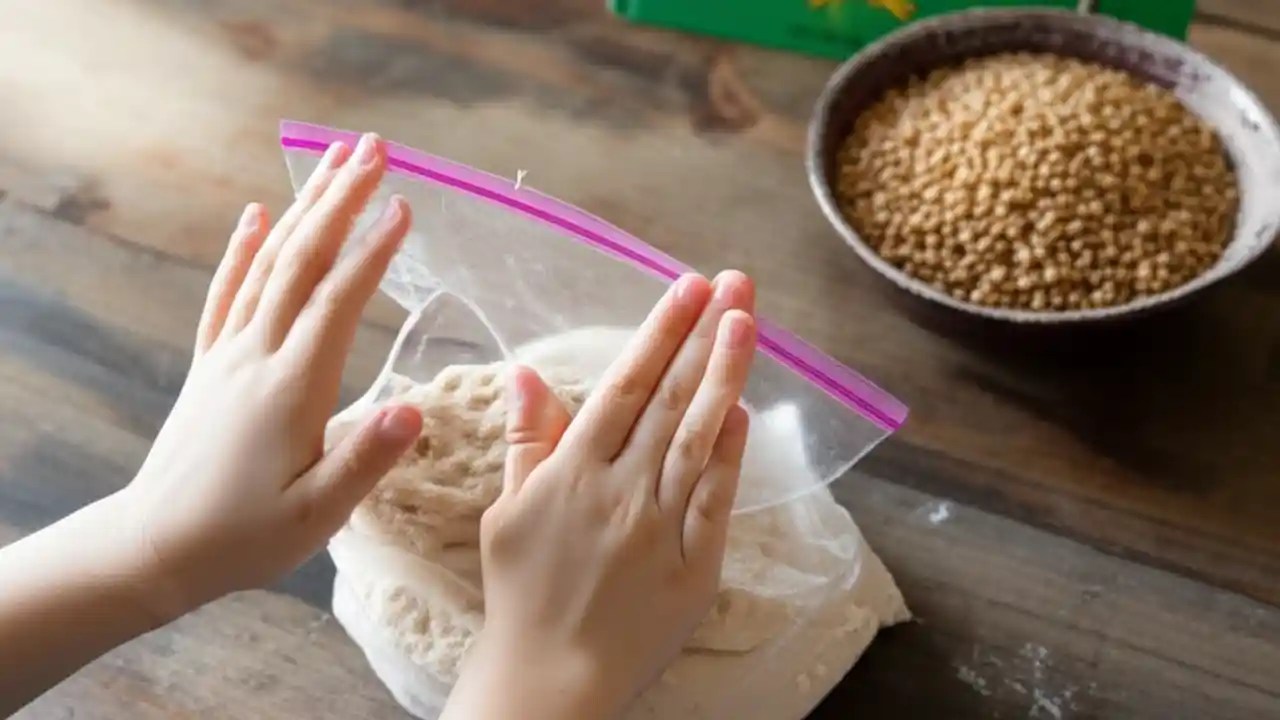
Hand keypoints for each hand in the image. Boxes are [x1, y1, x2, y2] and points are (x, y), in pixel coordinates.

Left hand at [124, 133, 422, 616]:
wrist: (155, 547)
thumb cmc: (243, 537)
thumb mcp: (317, 515)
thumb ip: (365, 460)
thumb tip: (415, 410)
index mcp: (292, 388)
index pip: (338, 302)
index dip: (372, 251)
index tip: (404, 205)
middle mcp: (256, 357)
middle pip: (301, 261)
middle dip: (340, 200)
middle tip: (374, 148)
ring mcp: (228, 356)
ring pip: (268, 265)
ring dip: (303, 209)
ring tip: (334, 162)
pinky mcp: (210, 367)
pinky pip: (227, 294)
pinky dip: (242, 249)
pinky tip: (256, 214)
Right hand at [444, 271, 756, 719]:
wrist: (549, 679)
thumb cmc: (521, 594)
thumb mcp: (506, 512)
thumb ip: (525, 441)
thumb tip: (528, 373)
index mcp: (571, 474)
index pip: (621, 387)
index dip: (657, 333)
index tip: (685, 287)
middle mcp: (618, 492)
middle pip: (667, 401)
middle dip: (702, 335)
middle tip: (733, 282)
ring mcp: (659, 528)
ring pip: (696, 439)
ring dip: (724, 376)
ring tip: (746, 321)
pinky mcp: (693, 565)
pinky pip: (715, 500)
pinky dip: (729, 454)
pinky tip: (743, 409)